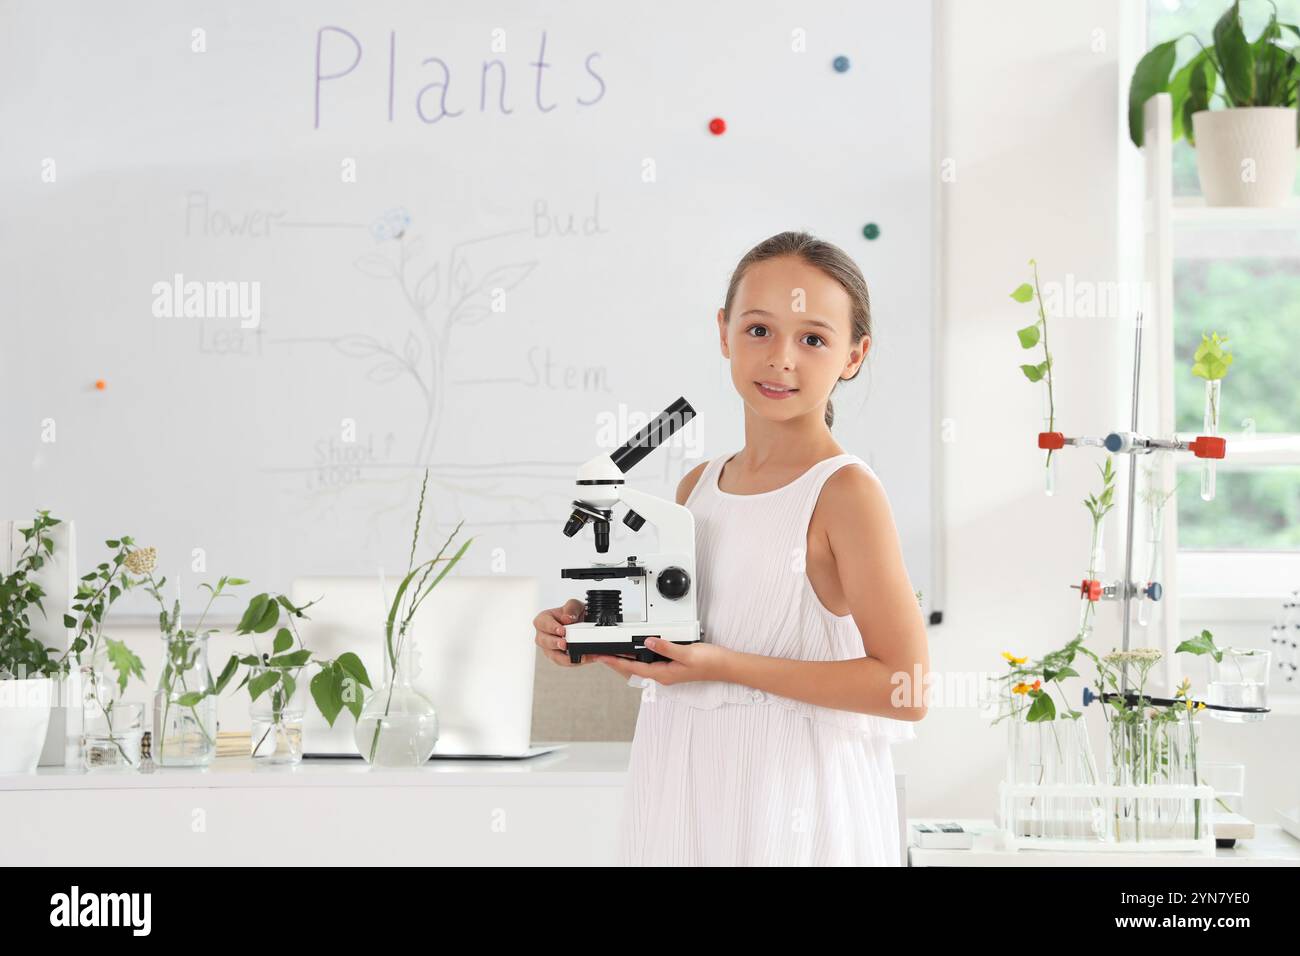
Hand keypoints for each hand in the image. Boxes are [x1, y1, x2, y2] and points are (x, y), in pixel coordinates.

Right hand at [533, 599, 593, 666]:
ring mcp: (551, 649)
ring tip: (580, 656)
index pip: (542, 623)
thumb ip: (571, 608)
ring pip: (555, 656)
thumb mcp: (574, 605)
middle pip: (545, 642)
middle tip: (564, 644)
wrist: (584, 624)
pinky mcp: (561, 658)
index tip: (562, 630)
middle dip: (555, 643)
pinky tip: (590, 657)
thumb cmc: (573, 614)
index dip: (551, 627)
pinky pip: (567, 663)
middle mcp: (544, 636)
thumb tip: (567, 618)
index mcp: (543, 620)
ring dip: (567, 658)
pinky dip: (580, 660)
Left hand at [591, 636, 731, 685]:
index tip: (602, 657)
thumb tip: (648, 641)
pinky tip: (636, 653)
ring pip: (640, 667)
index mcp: (664, 674)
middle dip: (615, 663)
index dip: (615, 662)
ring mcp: (667, 672)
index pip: (633, 668)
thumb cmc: (710, 662)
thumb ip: (666, 647)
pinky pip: (649, 664)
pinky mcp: (672, 667)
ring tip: (611, 654)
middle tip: (600, 655)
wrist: (725, 666)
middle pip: (633, 670)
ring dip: (625, 661)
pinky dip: (638, 658)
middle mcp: (663, 675)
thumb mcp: (686, 652)